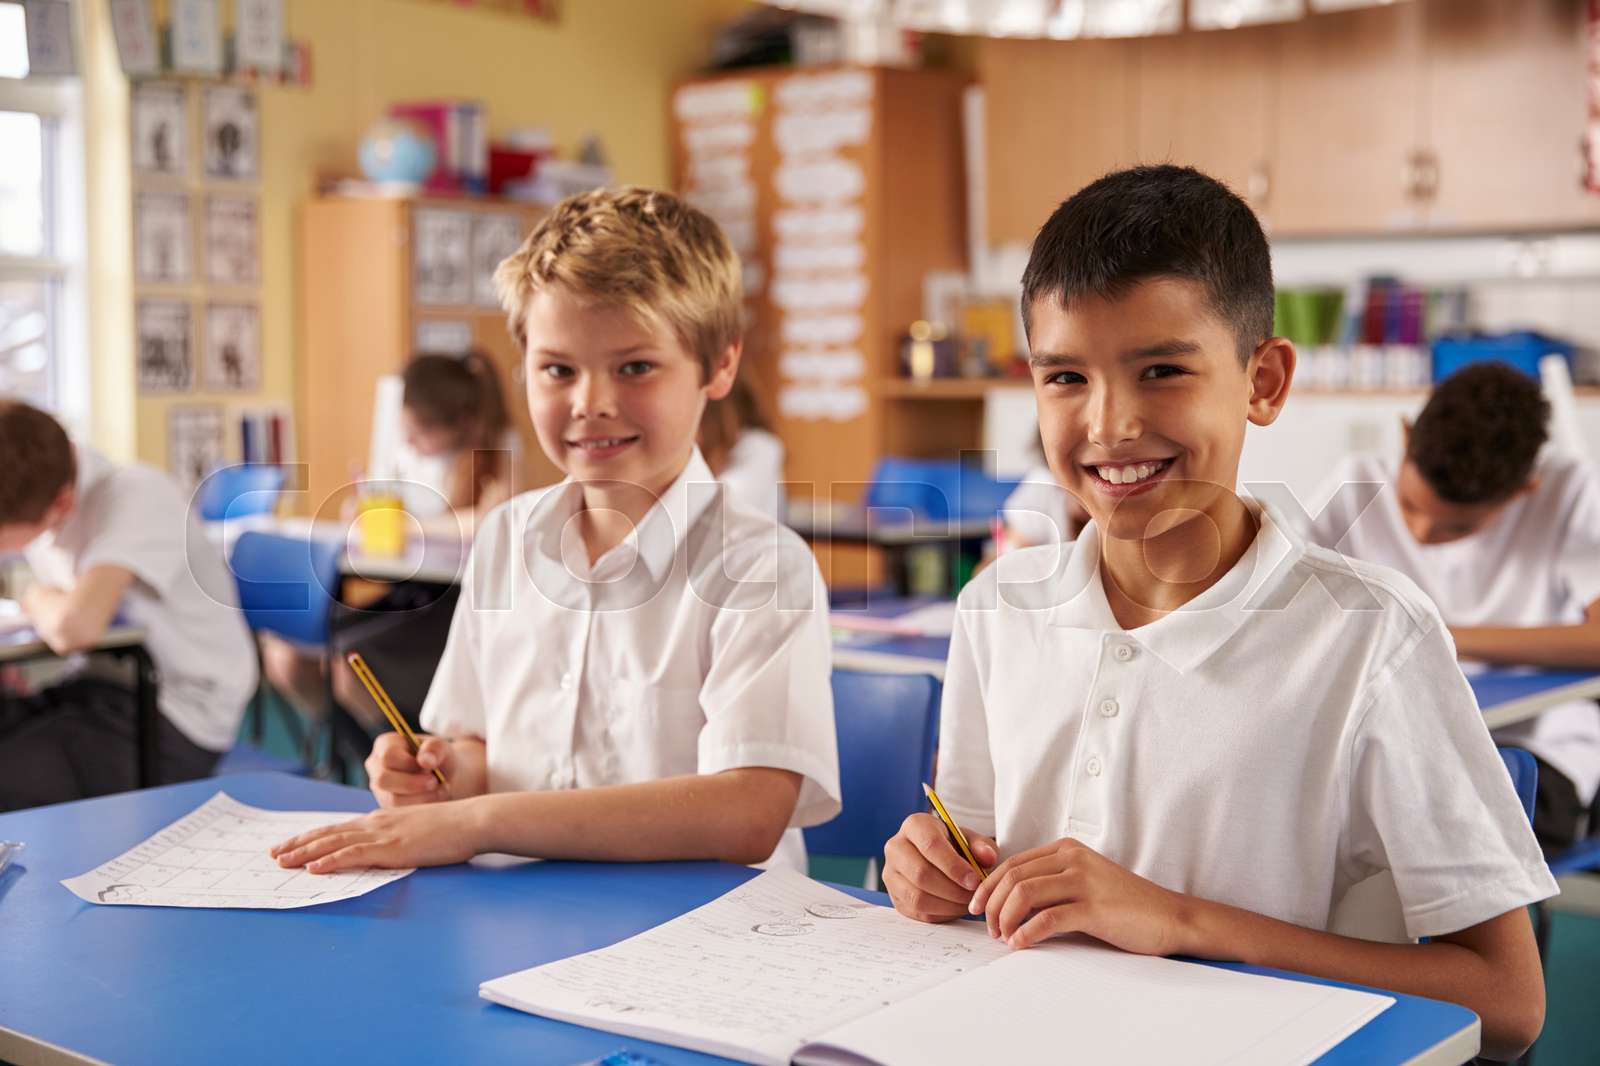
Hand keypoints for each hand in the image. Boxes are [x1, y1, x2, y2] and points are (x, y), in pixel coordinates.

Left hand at [269, 801, 477, 872]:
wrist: (471, 820)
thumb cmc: (451, 828)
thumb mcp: (417, 830)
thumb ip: (396, 838)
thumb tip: (383, 851)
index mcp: (381, 820)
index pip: (338, 828)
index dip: (311, 836)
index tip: (290, 844)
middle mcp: (376, 824)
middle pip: (329, 833)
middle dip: (298, 844)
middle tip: (274, 854)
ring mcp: (383, 834)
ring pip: (334, 842)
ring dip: (305, 852)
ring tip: (283, 862)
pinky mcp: (392, 848)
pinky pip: (354, 854)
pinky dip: (331, 860)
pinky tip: (314, 868)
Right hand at [366, 733, 453, 806]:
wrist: (444, 778)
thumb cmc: (439, 759)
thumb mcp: (442, 747)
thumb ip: (435, 748)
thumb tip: (425, 761)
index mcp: (385, 745)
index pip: (388, 756)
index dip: (410, 764)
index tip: (429, 768)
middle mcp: (376, 766)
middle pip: (383, 779)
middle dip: (413, 784)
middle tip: (435, 783)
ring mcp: (379, 788)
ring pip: (391, 799)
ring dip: (420, 797)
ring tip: (438, 790)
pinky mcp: (386, 806)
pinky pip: (398, 812)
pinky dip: (419, 807)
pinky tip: (433, 799)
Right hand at [882, 812, 998, 922]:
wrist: (936, 858)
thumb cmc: (953, 847)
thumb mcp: (970, 840)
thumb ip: (982, 846)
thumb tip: (988, 858)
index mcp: (915, 825)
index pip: (931, 845)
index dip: (954, 865)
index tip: (974, 880)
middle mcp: (896, 847)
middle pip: (921, 874)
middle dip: (953, 889)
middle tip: (974, 895)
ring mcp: (891, 874)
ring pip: (917, 897)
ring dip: (948, 905)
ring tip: (967, 902)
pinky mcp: (894, 897)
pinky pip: (917, 912)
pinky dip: (941, 914)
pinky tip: (955, 907)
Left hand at [969, 837, 1188, 953]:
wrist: (1169, 917)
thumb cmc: (1124, 906)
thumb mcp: (1083, 883)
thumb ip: (1050, 885)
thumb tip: (1006, 903)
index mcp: (1066, 849)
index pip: (1012, 863)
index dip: (987, 887)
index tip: (976, 908)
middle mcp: (1073, 858)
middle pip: (1013, 877)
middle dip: (991, 904)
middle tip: (987, 929)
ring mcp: (1084, 880)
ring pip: (1024, 893)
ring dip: (1005, 918)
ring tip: (1002, 938)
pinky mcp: (1094, 907)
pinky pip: (1047, 918)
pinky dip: (1026, 932)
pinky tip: (1020, 944)